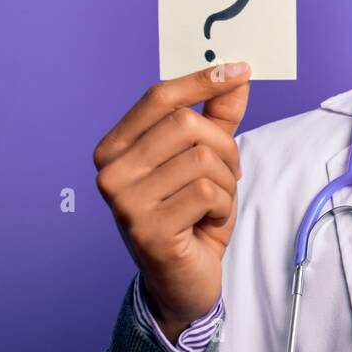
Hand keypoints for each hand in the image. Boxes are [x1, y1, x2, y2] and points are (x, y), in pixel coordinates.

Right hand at [93, 61, 251, 340]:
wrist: (184, 282)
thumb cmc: (191, 217)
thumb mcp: (207, 161)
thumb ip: (217, 117)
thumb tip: (237, 73)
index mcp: (114, 148)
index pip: (158, 97)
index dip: (202, 81)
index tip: (241, 69)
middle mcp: (109, 172)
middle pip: (186, 125)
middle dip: (224, 148)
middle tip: (229, 175)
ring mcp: (124, 202)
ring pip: (203, 160)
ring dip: (227, 183)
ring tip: (214, 205)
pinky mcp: (147, 229)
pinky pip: (208, 193)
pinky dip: (224, 207)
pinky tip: (208, 224)